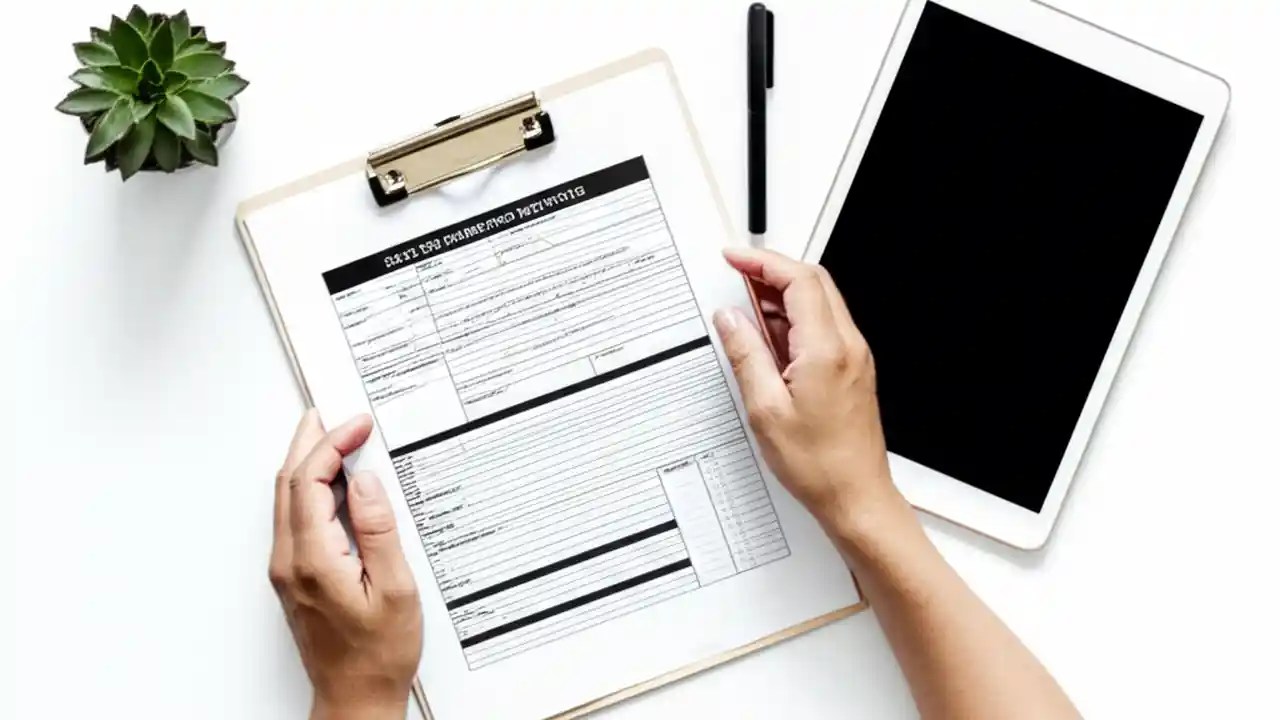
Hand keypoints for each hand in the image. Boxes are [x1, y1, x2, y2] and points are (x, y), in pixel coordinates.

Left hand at [269, 410, 422, 719]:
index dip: (333, 445)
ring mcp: (286, 570)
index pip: (311, 482)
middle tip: (335, 414)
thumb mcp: (395, 589)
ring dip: (307, 462)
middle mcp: (290, 562)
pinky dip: (310, 488)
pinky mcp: (292, 577)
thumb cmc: (379, 655)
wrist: (355, 698)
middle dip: (311, 441)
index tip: (358, 425)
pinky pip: (293, 518)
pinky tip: (333, 483)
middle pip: (289, 483)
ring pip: (286, 499)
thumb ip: (378, 531)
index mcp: (314, 560)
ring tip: (333, 437)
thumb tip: (367, 483)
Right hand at [713, 247, 901, 538]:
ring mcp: (854, 357)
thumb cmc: (819, 464)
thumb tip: (730, 319)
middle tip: (736, 277)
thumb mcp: (765, 408)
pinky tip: (769, 338)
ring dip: (783, 296)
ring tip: (745, 310)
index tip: (735, 259)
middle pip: (813, 283)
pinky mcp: (852, 370)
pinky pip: (824, 328)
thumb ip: (746, 355)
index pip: (798, 280)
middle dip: (772, 271)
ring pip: (819, 303)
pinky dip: (794, 320)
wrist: (856, 496)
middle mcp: (848, 347)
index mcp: (826, 350)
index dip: (762, 262)